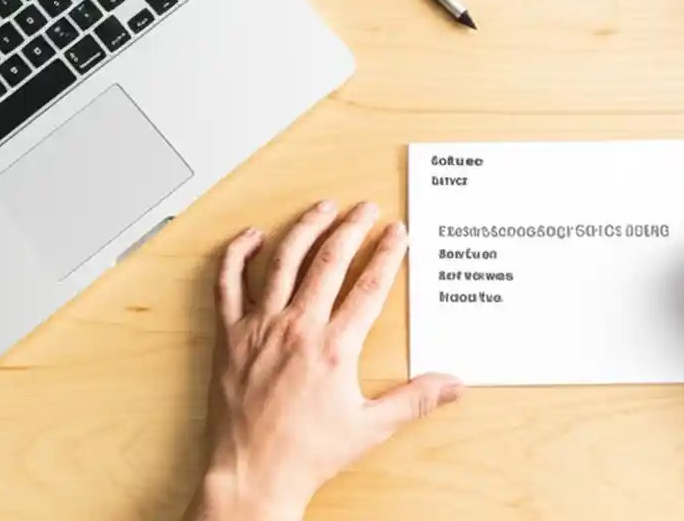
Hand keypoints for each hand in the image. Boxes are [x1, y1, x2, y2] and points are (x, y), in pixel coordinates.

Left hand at [195, 201, 462, 520]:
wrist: (252, 475)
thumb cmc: (307, 454)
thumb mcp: (370, 428)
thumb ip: (415, 400)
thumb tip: (454, 384)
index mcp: (334, 347)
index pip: (369, 286)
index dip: (387, 254)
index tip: (397, 233)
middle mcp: (297, 327)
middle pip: (329, 261)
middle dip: (352, 228)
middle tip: (365, 209)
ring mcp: (260, 327)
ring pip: (283, 261)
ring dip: (306, 228)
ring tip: (322, 208)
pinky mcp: (230, 335)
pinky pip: (228, 283)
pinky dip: (237, 254)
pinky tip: (252, 236)